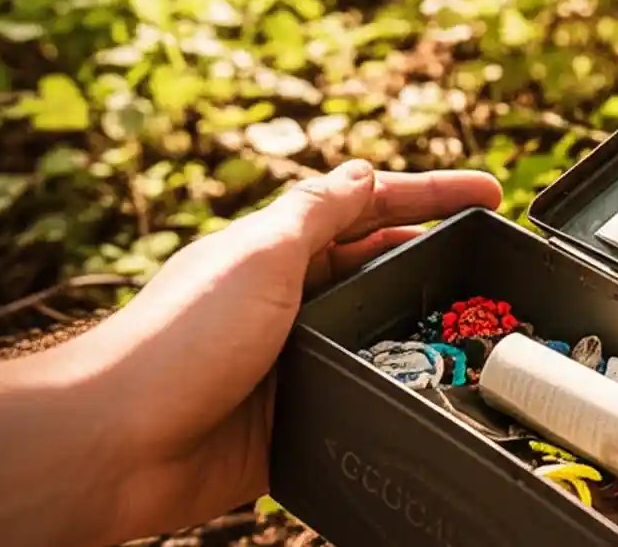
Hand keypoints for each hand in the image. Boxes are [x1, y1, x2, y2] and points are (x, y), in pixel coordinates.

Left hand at [51, 160, 500, 541]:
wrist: (118, 445)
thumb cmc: (178, 341)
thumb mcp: (260, 255)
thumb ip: (316, 213)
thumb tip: (365, 172)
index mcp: (279, 251)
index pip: (369, 208)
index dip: (432, 196)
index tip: (491, 193)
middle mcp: (287, 302)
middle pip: (379, 268)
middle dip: (438, 258)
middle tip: (498, 261)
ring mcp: (291, 361)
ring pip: (374, 335)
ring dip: (421, 327)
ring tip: (480, 330)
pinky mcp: (292, 421)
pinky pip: (357, 397)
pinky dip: (391, 390)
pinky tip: (427, 392)